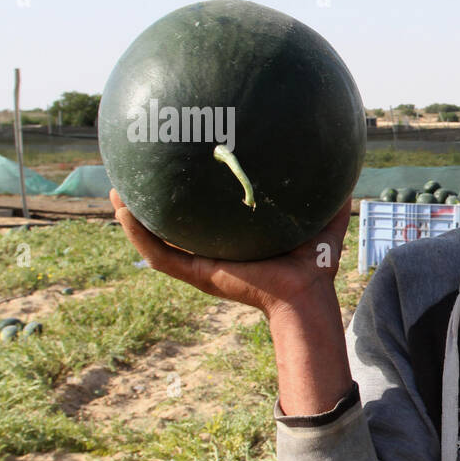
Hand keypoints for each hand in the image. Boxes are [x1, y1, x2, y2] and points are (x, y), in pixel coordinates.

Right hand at [109, 189, 351, 319]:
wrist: (307, 294)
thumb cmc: (314, 263)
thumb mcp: (321, 220)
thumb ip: (330, 195)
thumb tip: (344, 166)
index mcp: (234, 239)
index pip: (205, 215)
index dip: (188, 195)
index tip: (175, 168)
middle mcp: (213, 250)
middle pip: (173, 226)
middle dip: (151, 205)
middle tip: (133, 177)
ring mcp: (202, 263)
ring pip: (156, 241)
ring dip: (132, 219)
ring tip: (115, 193)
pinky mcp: (198, 274)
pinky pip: (160, 255)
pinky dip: (139, 236)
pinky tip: (123, 213)